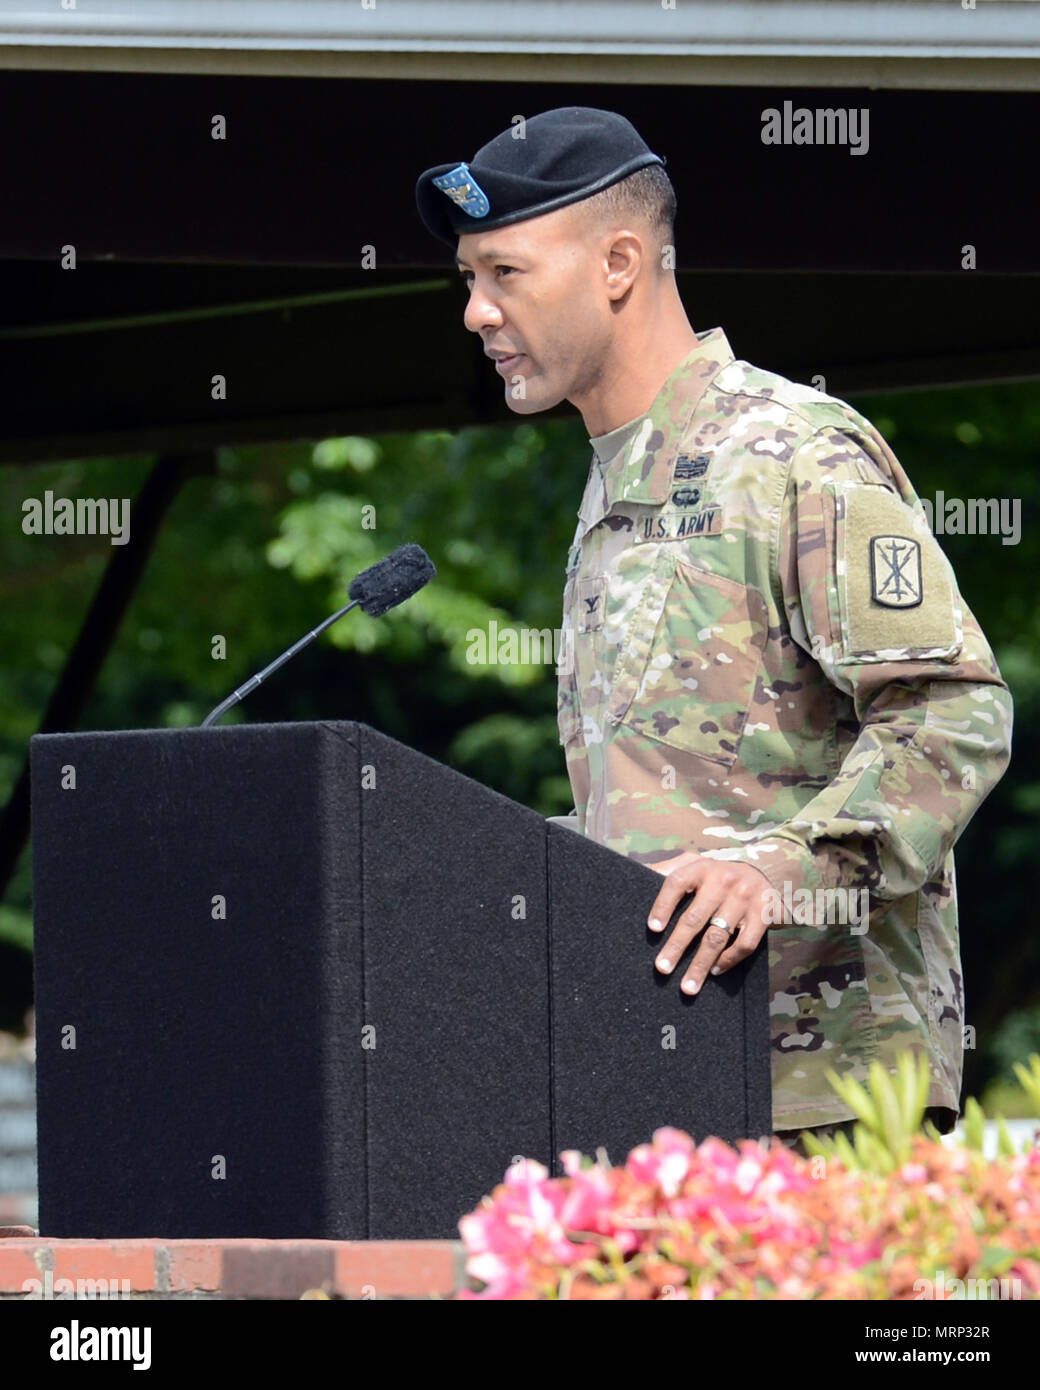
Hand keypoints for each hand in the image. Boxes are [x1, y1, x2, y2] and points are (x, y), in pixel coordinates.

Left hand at [646, 852, 772, 994]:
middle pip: (695, 918)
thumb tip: (637, 874)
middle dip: (676, 946)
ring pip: (718, 936)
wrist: (764, 875)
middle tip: (662, 968)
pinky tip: (715, 971)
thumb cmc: (718, 876)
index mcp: (702, 867)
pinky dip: (729, 960)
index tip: (652, 929)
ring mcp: (745, 897)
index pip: (677, 883)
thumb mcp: (695, 864)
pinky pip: (744, 944)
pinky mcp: (764, 914)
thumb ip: (669, 868)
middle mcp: (723, 880)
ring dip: (701, 964)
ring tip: (688, 985)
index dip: (662, 905)